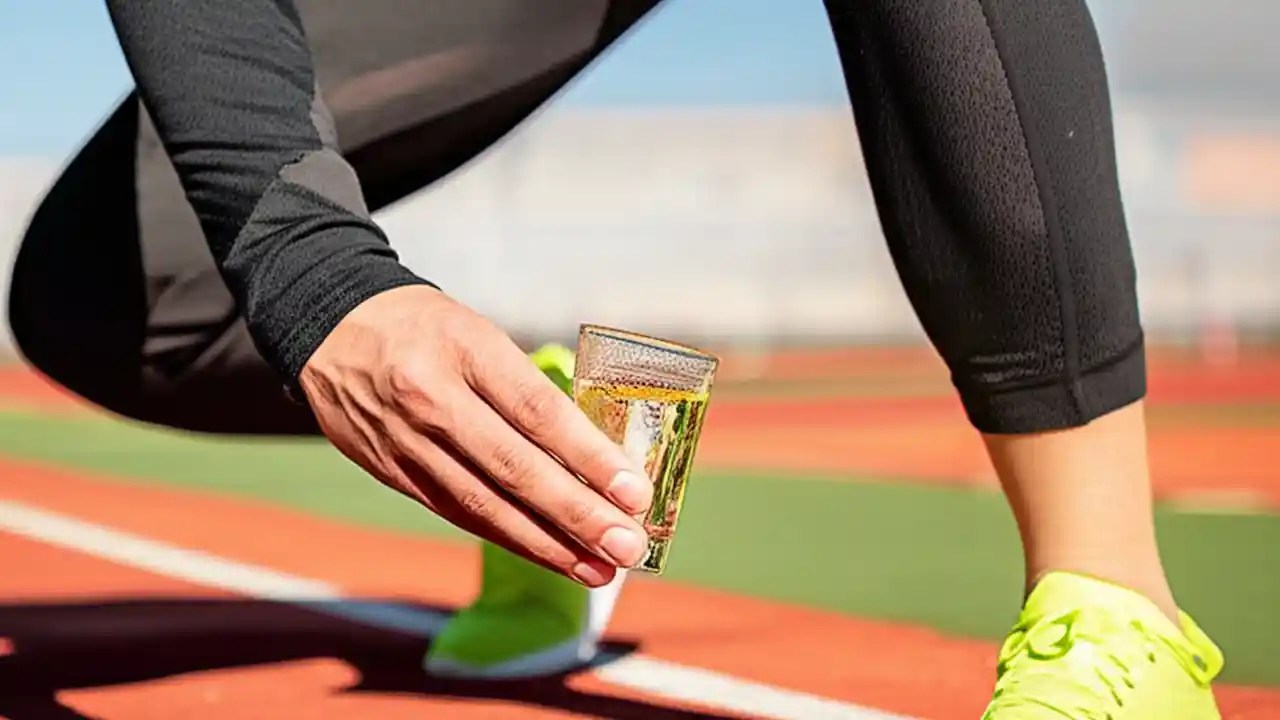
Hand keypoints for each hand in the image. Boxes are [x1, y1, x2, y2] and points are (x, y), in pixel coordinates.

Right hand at [298, 285, 651, 586]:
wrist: (330, 328)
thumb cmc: (427, 327)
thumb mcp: (479, 331)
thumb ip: (526, 387)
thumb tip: (593, 451)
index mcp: (467, 349)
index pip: (538, 410)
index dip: (589, 457)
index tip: (634, 492)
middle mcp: (433, 399)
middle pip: (516, 468)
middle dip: (578, 515)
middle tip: (627, 545)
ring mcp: (407, 442)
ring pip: (486, 505)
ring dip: (548, 544)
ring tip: (598, 567)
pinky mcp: (392, 472)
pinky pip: (459, 513)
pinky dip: (508, 537)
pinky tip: (548, 555)